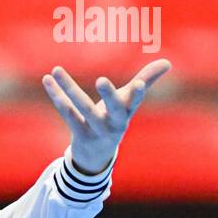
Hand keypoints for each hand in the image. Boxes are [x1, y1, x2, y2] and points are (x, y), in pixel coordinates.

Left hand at [42, 60, 171, 174]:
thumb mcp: (130, 102)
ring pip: (82, 108)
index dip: (137, 94)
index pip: (134, 102)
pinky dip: (57, 97)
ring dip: (68, 88)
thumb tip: (168, 62)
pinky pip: (66, 113)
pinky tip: (48, 82)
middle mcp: (113, 123)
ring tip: (56, 70)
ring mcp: (95, 130)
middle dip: (109, 96)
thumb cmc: (115, 119)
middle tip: (102, 80)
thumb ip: (147, 80)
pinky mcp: (78, 133)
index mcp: (127, 112)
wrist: (97, 155)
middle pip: (112, 109)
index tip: (138, 84)